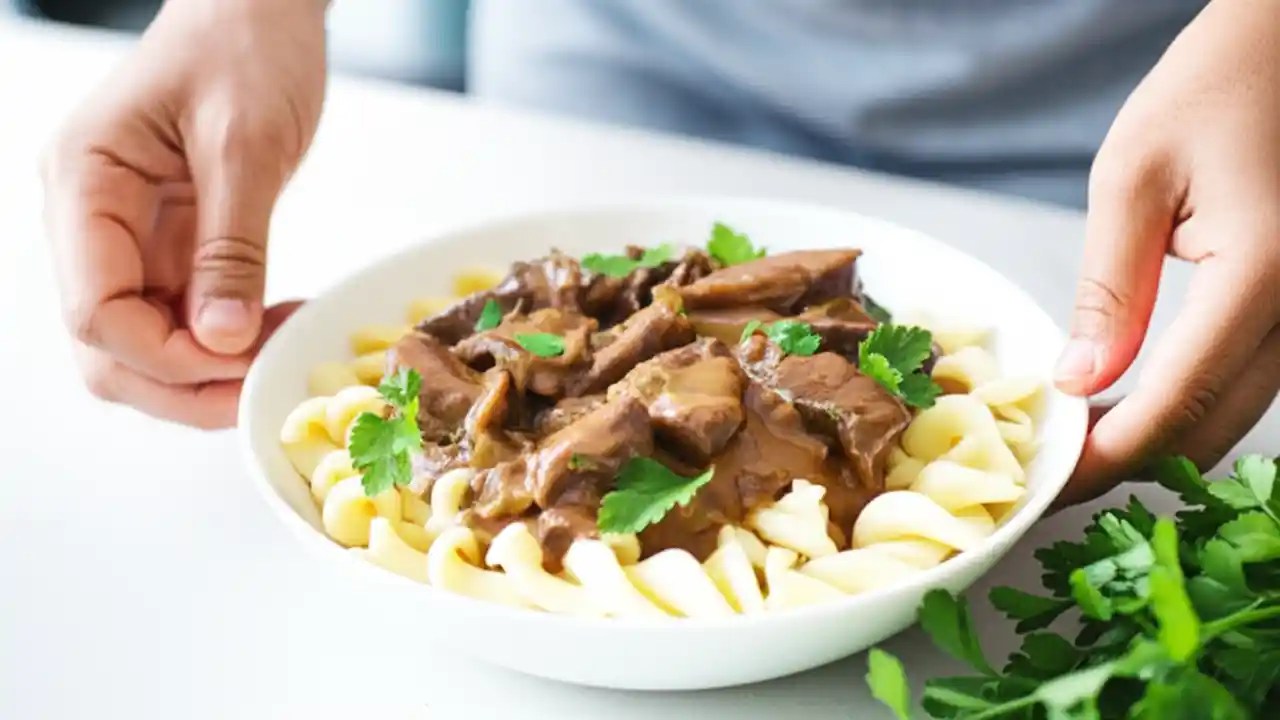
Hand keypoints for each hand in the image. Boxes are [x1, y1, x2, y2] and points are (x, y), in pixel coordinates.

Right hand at [42, 0, 325, 427]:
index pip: (95, 311)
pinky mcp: (169, 243)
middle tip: (264, 383)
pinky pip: (181, 316)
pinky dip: (225, 340)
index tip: (241, 362)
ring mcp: (127, 236)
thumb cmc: (244, 49)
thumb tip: (222, 340)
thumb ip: (231, 246)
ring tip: (281, 353)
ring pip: (142, 343)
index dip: (165, 357)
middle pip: (107, 347)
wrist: (257, 11)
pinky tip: (277, 328)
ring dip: (208, 370)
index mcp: (84, 185)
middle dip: (182, 383)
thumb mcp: (244, 144)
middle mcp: (90, 219)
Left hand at [1055, 0, 1279, 505]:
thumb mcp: (1134, 178)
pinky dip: (1200, 399)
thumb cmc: (1213, 85)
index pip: (1179, 399)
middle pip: (1220, 422)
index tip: (1053, 481)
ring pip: (1246, 408)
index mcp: (1265, 272)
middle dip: (1135, 458)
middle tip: (1059, 473)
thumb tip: (1079, 382)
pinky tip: (1140, 399)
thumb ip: (1109, 289)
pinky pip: (1261, 374)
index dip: (1111, 453)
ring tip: (1087, 440)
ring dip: (1168, 435)